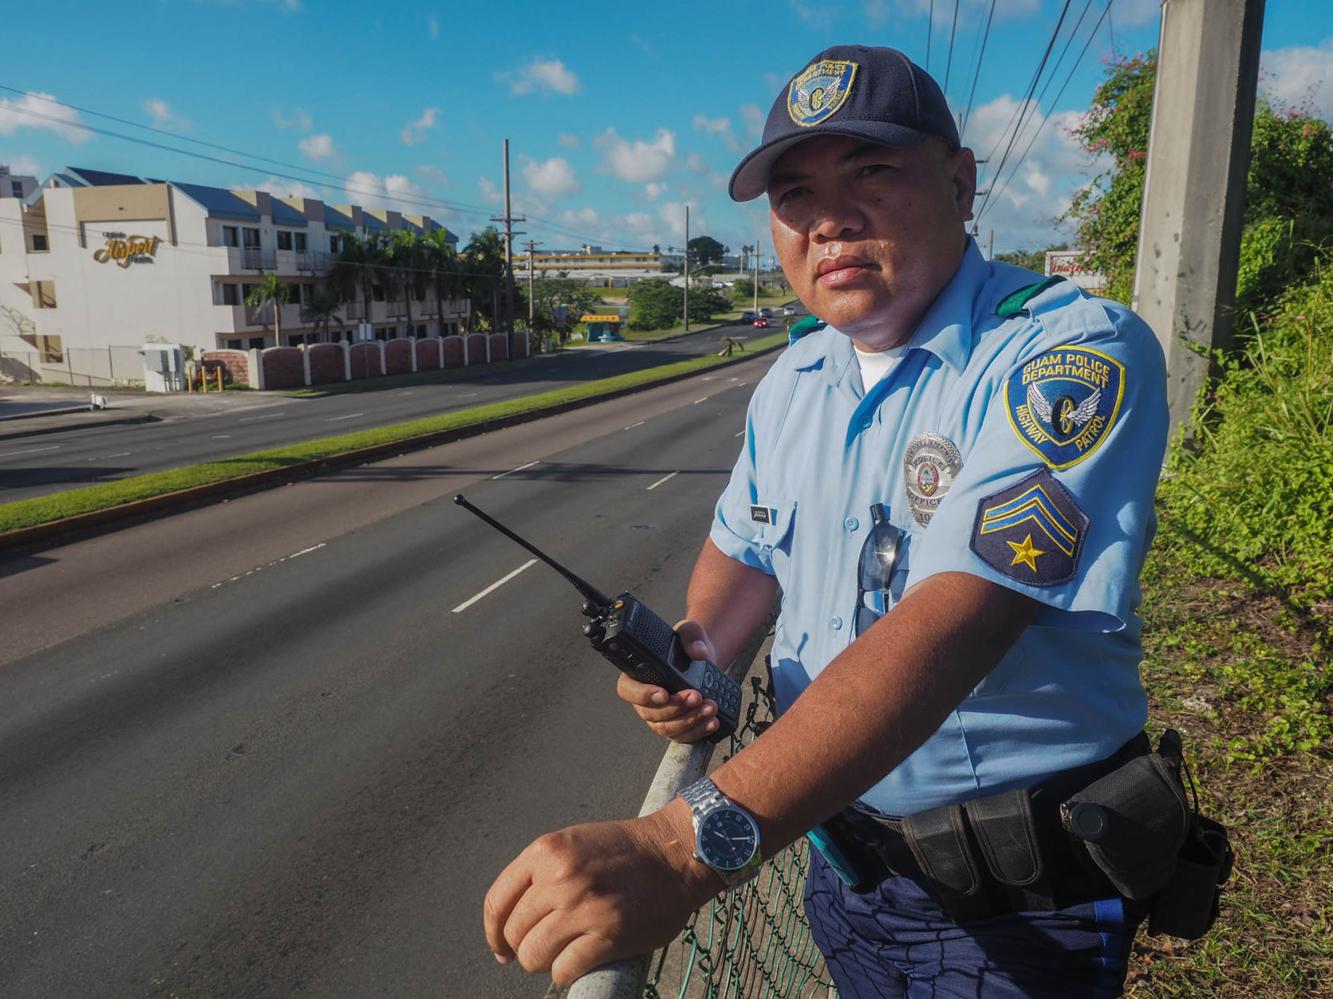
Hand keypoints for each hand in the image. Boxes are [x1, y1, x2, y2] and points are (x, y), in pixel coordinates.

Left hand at [483, 800, 718, 984]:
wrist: (676, 854)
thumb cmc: (625, 851)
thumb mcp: (573, 843)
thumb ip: (540, 873)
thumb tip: (508, 923)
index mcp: (547, 851)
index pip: (497, 902)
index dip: (493, 932)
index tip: (500, 946)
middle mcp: (560, 878)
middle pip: (514, 933)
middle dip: (524, 946)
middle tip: (544, 946)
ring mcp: (583, 908)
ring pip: (533, 956)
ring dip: (544, 961)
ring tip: (563, 951)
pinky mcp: (607, 936)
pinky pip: (563, 970)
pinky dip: (566, 972)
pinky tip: (580, 961)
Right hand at [617, 619, 720, 742]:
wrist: (705, 663)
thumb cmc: (688, 647)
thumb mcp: (690, 632)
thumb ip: (691, 636)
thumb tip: (699, 652)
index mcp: (637, 676)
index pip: (628, 690)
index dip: (643, 695)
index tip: (664, 693)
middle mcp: (644, 701)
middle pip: (651, 713)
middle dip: (676, 707)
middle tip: (697, 696)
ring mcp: (659, 717)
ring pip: (668, 728)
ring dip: (690, 720)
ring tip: (711, 707)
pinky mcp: (676, 728)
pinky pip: (683, 736)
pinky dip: (699, 731)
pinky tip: (713, 722)